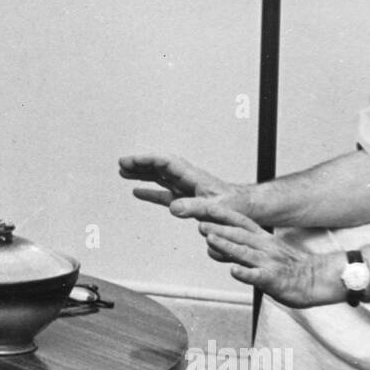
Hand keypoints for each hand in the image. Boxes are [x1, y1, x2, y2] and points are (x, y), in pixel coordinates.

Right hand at [119, 153, 243, 209]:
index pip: (166, 163)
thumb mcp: (216, 208)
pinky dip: (149, 191)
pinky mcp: (185, 198)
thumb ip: (195, 207)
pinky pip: (162, 192)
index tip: (131, 161)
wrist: (247, 209)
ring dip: (142, 173)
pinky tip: (137, 191)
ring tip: (123, 171)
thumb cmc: (236, 206)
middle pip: (159, 166)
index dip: (147, 160)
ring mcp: (184, 187)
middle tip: (121, 163)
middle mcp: (186, 178)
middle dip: (141, 163)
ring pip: (158, 176)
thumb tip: (173, 208)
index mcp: (193, 176)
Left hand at [171, 198, 341, 307]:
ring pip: (245, 253)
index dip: (224, 214)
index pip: (241, 222)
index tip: (207, 207)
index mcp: (263, 239)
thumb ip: (239, 247)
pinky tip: (234, 270)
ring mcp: (268, 263)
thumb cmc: (288, 266)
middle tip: (200, 223)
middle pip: (239, 235)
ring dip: (227, 245)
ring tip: (211, 239)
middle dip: (219, 228)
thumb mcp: (265, 249)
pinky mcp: (273, 280)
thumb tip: (211, 243)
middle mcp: (264, 248)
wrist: (317, 279)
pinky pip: (257, 276)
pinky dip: (245, 273)